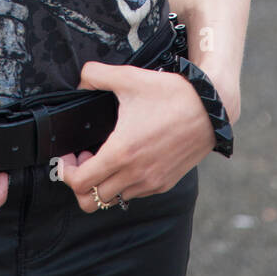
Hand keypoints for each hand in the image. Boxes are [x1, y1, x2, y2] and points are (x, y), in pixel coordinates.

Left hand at [57, 62, 215, 212]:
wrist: (210, 108)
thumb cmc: (171, 94)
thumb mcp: (129, 77)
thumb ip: (96, 75)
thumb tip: (80, 81)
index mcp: (121, 152)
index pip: (80, 183)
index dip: (66, 171)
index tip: (69, 155)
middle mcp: (135, 174)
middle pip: (91, 200)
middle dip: (80, 181)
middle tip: (84, 158)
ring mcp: (151, 182)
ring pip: (113, 198)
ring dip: (102, 183)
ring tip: (106, 157)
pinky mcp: (164, 183)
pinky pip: (134, 194)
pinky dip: (123, 183)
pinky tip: (127, 160)